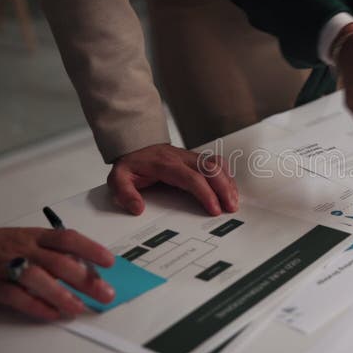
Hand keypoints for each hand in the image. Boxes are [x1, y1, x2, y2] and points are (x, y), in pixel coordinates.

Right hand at [0, 226, 114, 320]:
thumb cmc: (2, 245)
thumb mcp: (30, 239)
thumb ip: (55, 252)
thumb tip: (86, 266)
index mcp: (37, 237)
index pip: (68, 239)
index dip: (90, 249)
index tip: (109, 261)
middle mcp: (26, 250)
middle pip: (59, 262)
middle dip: (85, 278)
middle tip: (105, 292)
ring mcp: (9, 267)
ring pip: (39, 279)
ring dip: (62, 295)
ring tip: (79, 307)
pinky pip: (18, 298)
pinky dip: (37, 307)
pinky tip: (53, 314)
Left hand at [108, 144, 237, 215]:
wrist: (134, 144)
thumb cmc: (131, 164)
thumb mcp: (118, 178)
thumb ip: (125, 193)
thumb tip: (138, 208)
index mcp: (166, 164)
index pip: (192, 178)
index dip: (206, 193)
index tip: (214, 209)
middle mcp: (182, 158)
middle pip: (211, 169)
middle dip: (224, 189)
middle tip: (231, 207)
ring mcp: (191, 156)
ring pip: (217, 164)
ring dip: (228, 182)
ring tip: (234, 201)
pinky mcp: (196, 158)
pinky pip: (217, 163)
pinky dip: (227, 176)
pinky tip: (230, 189)